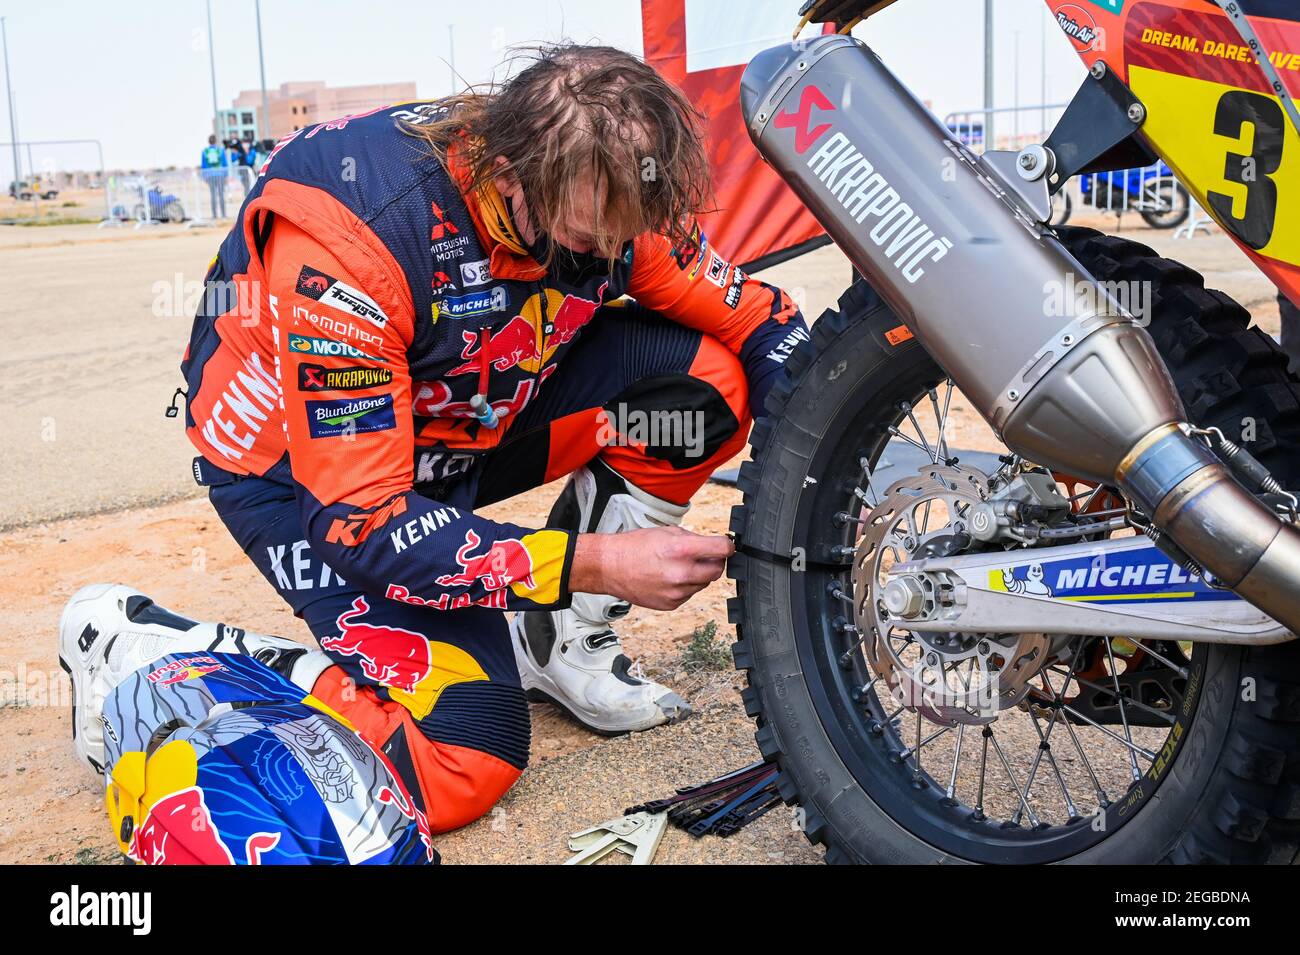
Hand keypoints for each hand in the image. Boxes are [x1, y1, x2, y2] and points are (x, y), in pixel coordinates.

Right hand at [569, 526, 734, 610]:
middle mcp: (682, 574)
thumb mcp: (667, 532)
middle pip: (717, 570)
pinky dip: (686, 586)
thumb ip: (693, 539)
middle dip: (715, 562)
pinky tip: (670, 577)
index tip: (727, 545)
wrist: (610, 567)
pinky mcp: (671, 604)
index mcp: (682, 550)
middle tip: (705, 555)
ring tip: (679, 566)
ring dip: (699, 575)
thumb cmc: (635, 547)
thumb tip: (713, 545)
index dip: (728, 546)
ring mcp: (677, 592)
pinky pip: (689, 594)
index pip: (722, 549)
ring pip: (704, 584)